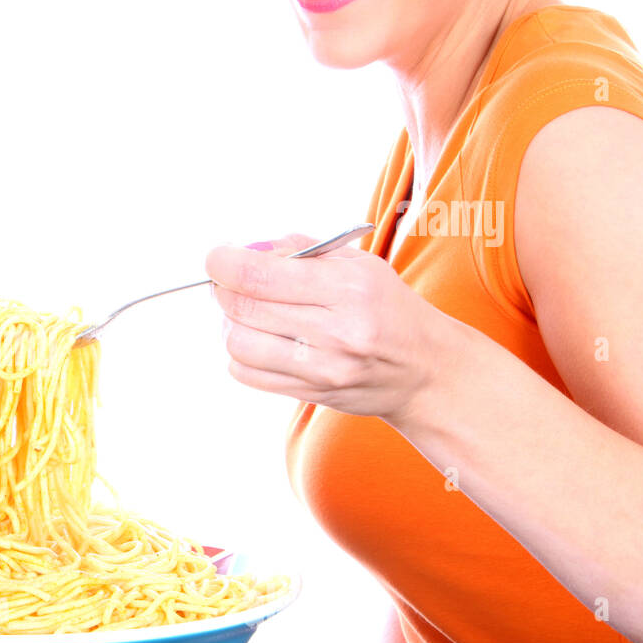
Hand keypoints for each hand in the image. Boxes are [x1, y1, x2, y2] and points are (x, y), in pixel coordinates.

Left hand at [204, 233, 453, 424]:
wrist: (425, 370)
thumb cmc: (387, 308)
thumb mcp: (358, 265)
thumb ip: (300, 249)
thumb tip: (246, 249)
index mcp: (349, 287)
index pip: (261, 275)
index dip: (225, 263)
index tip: (217, 258)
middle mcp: (337, 330)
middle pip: (245, 308)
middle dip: (225, 290)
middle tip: (230, 283)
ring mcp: (323, 367)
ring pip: (240, 343)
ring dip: (232, 324)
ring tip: (248, 314)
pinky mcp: (312, 393)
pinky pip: (247, 374)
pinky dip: (241, 354)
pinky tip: (260, 341)